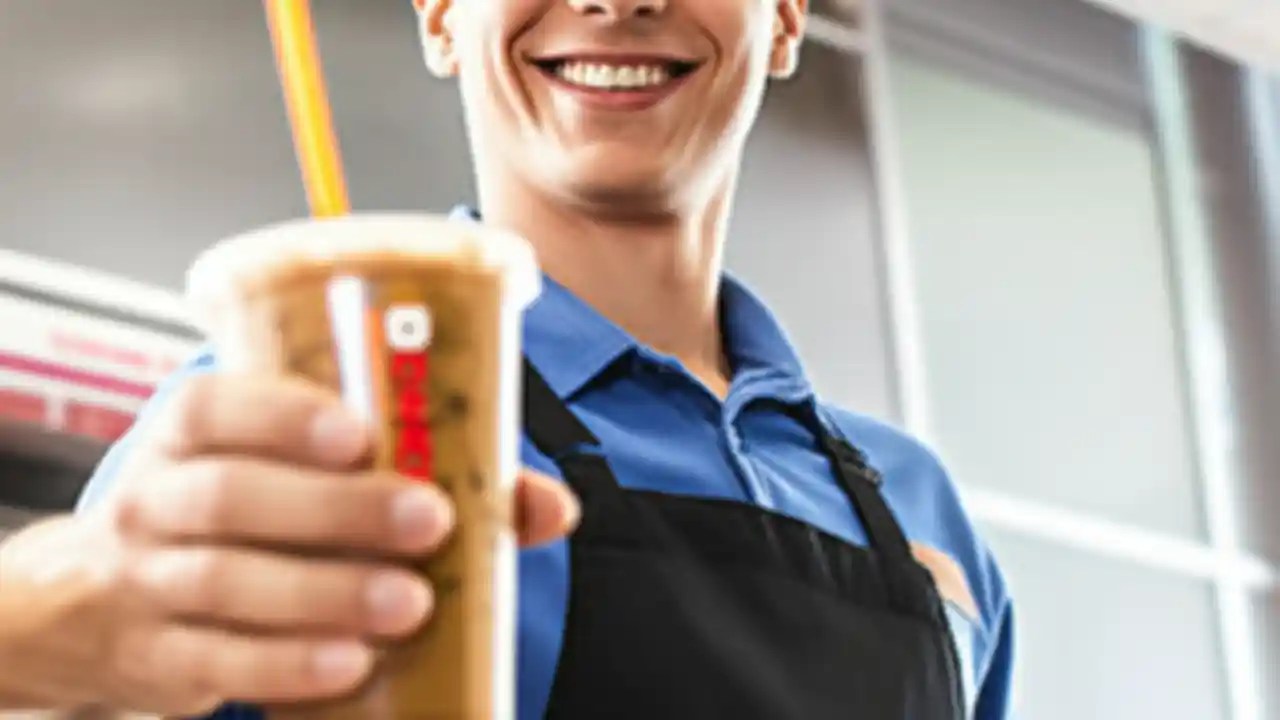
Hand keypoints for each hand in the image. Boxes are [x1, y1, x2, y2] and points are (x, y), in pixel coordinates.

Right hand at [0, 374, 578, 715]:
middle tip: (426, 519)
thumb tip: (550, 507)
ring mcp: (146, 580)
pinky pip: (215, 660)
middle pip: (230, 495)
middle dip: (335, 507)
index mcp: (191, 434)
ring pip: (224, 581)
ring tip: (409, 603)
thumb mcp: (291, 472)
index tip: (360, 431)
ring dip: (324, 592)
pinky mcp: (157, 656)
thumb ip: (418, 471)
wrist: (98, 599)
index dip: (283, 414)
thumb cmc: (236, 511)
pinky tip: (351, 663)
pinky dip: (286, 663)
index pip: (216, 407)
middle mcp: (155, 499)